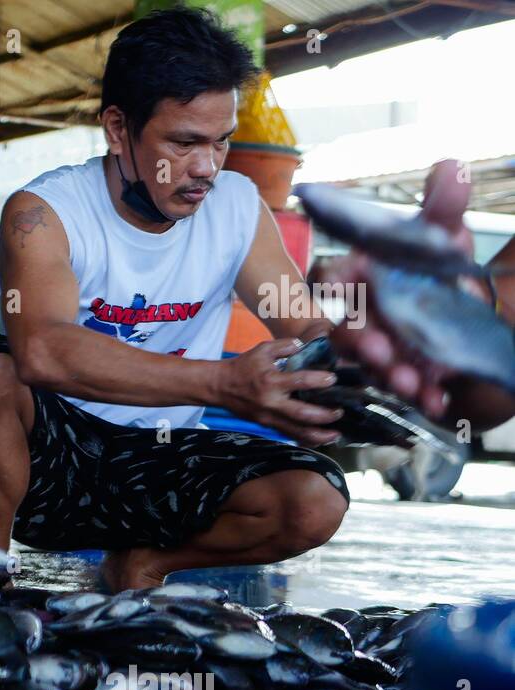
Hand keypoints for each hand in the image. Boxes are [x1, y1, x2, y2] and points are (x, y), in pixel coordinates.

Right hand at [213, 337, 343, 445]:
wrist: (219, 386)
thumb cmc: (242, 367)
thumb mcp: (262, 349)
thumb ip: (285, 345)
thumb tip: (303, 345)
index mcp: (271, 381)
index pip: (300, 382)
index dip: (319, 381)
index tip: (333, 379)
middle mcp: (271, 402)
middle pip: (303, 414)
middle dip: (325, 415)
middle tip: (340, 412)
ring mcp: (268, 416)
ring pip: (297, 431)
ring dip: (318, 435)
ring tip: (336, 434)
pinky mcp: (266, 424)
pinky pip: (288, 434)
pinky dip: (305, 439)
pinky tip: (319, 439)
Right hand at [319, 158, 482, 420]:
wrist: (479, 327)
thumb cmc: (444, 278)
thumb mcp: (446, 240)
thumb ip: (443, 208)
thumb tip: (451, 166)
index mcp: (369, 281)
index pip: (336, 279)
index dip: (336, 280)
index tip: (343, 281)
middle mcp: (370, 319)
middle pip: (349, 332)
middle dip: (361, 341)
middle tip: (381, 347)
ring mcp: (386, 354)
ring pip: (373, 368)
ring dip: (388, 374)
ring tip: (408, 380)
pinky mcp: (409, 381)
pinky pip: (409, 395)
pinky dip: (422, 397)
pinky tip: (437, 398)